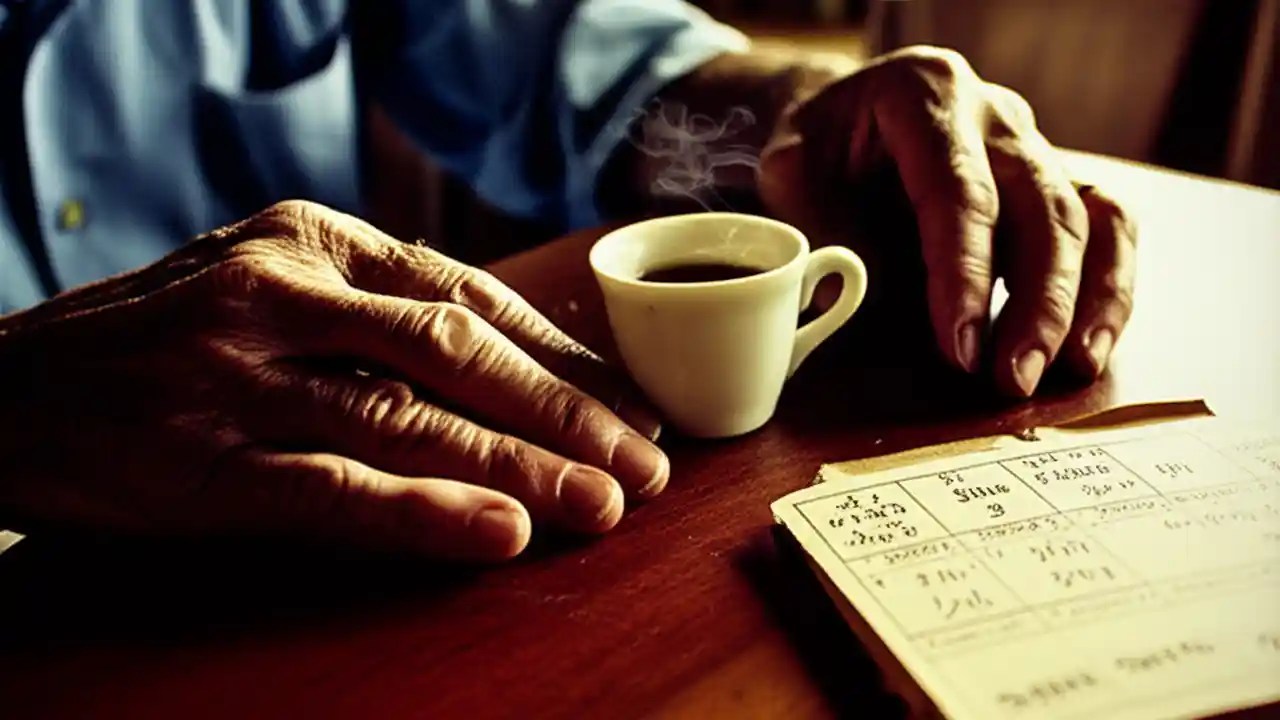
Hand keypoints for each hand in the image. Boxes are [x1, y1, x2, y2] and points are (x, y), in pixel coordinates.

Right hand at [0, 201, 666, 560]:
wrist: (5, 386)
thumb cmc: (165, 338)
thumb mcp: (271, 284)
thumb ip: (378, 312)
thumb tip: (516, 366)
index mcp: (312, 241)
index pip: (467, 297)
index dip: (561, 357)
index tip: (630, 406)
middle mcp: (280, 293)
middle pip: (455, 351)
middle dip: (564, 412)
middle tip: (645, 463)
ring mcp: (236, 376)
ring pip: (407, 417)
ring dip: (519, 463)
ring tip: (603, 504)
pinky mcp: (199, 461)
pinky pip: (331, 488)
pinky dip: (422, 511)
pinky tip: (497, 532)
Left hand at [758, 46, 1136, 395]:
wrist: (839, 115)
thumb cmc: (814, 145)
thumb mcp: (789, 172)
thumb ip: (826, 229)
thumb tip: (862, 302)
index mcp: (927, 95)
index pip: (960, 192)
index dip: (965, 275)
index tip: (960, 347)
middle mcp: (996, 115)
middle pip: (1041, 206)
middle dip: (1037, 302)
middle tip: (1013, 377)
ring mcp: (1034, 146)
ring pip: (1090, 217)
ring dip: (1085, 300)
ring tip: (1069, 368)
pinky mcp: (1053, 181)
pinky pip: (1107, 226)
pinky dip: (1109, 285)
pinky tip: (1090, 344)